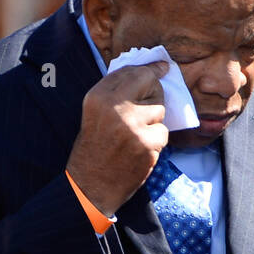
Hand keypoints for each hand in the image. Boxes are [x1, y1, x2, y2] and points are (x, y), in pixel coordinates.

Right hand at [66, 60, 168, 215]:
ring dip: (152, 123)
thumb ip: (116, 91)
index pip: (134, 72)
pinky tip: (139, 149)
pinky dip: (154, 141)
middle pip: (153, 88)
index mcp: (98, 97)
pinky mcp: (147, 144)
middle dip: (152, 99)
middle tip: (136, 117)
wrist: (91, 184)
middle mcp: (115, 108)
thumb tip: (151, 71)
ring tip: (134, 136)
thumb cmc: (93, 147)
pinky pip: (162, 133)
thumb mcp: (94, 112)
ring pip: (160, 111)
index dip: (152, 70)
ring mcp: (133, 126)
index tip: (162, 68)